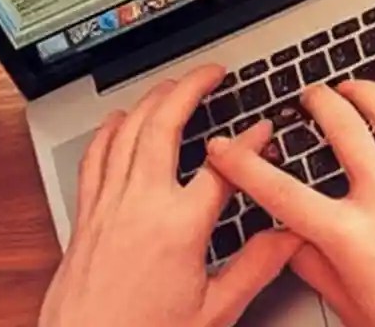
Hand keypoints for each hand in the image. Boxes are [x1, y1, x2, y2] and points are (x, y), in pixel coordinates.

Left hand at [39, 65, 300, 326]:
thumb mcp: (214, 313)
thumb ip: (256, 268)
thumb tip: (290, 236)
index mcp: (179, 227)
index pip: (223, 166)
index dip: (250, 141)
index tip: (266, 126)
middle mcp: (139, 205)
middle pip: (164, 124)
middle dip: (190, 88)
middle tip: (212, 72)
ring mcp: (107, 206)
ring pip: (127, 131)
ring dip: (151, 98)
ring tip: (173, 83)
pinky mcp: (84, 217)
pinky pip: (95, 156)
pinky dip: (110, 129)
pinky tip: (120, 118)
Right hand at [207, 81, 374, 326]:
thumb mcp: (354, 308)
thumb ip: (317, 267)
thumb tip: (289, 240)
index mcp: (352, 239)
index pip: (281, 193)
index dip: (244, 165)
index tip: (227, 148)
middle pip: (340, 127)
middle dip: (315, 102)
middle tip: (305, 98)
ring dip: (361, 90)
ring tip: (347, 87)